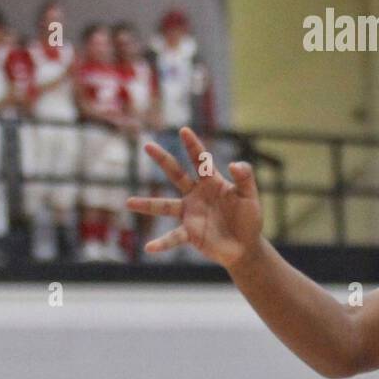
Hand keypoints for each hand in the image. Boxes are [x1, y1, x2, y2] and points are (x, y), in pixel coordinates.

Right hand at [128, 126, 262, 266]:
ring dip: (147, 205)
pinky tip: (149, 248)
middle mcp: (196, 195)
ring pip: (165, 206)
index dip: (193, 145)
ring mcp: (190, 214)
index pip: (201, 160)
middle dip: (163, 159)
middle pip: (176, 174)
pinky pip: (173, 238)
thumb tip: (234, 164)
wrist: (246, 246)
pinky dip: (162, 243)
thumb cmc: (249, 218)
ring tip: (128, 202)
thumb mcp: (250, 196)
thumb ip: (245, 178)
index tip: (184, 130)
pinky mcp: (190, 233)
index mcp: (212, 182)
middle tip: (148, 145)